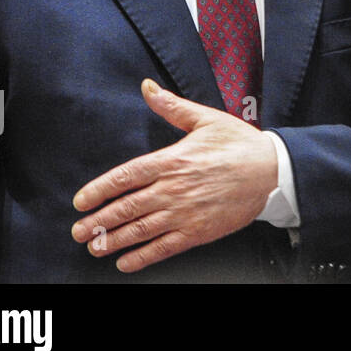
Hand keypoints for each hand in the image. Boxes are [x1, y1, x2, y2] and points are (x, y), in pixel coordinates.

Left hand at [71, 79, 277, 272]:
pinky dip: (142, 257)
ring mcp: (184, 213)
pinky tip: (125, 263)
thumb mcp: (206, 119)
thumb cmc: (239, 143)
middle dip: (98, 221)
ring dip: (113, 241)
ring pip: (140, 230)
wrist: (272, 170)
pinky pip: (163, 247)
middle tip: (78, 231)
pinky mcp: (198, 231)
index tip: (80, 202)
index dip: (99, 190)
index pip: (125, 177)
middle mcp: (173, 188)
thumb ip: (172, 107)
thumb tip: (147, 87)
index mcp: (172, 159)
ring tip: (95, 247)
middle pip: (126, 207)